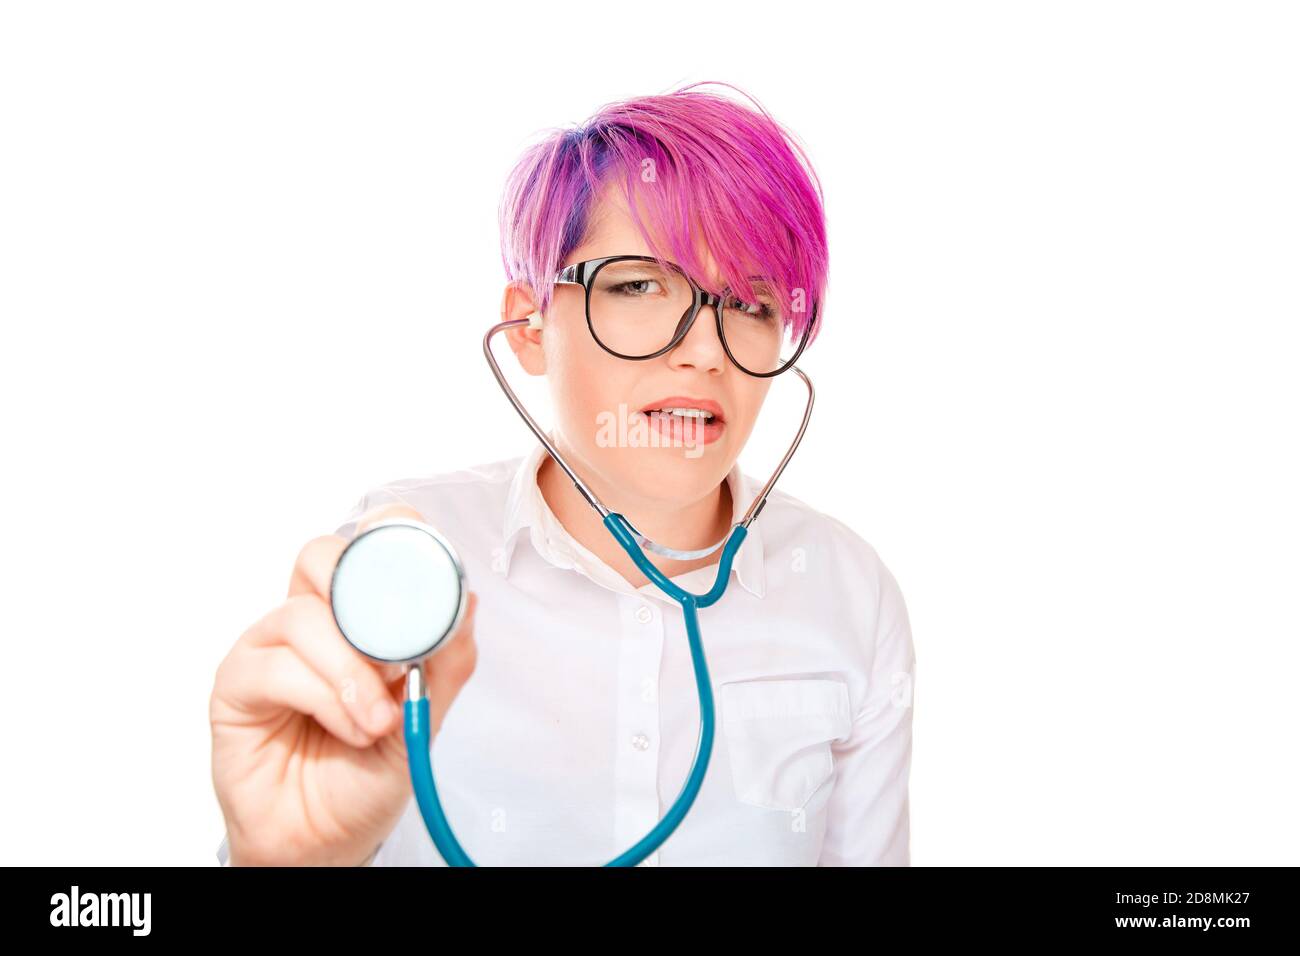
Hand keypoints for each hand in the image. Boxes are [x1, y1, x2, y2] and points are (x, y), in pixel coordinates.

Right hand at [210, 503, 476, 865]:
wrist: (327, 839)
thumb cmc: (366, 771)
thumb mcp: (425, 715)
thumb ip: (447, 662)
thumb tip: (467, 603)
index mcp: (357, 612)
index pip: (368, 542)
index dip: (393, 536)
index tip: (427, 567)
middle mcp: (311, 617)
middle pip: (322, 556)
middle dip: (367, 598)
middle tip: (401, 651)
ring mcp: (270, 645)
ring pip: (304, 616)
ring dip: (352, 671)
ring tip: (378, 720)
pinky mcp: (237, 682)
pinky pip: (277, 667)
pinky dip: (323, 698)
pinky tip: (348, 729)